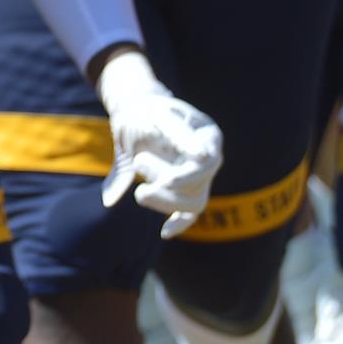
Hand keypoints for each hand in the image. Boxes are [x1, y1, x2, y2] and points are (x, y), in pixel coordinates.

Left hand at [95, 49, 223, 235]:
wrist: (134, 113)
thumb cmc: (147, 110)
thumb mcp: (159, 114)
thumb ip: (178, 133)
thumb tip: (203, 156)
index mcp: (208, 137)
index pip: (207, 164)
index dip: (187, 177)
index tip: (166, 183)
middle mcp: (208, 159)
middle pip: (199, 187)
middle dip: (168, 189)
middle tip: (137, 164)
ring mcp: (198, 177)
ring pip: (192, 203)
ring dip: (165, 202)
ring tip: (139, 190)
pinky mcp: (183, 190)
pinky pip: (187, 213)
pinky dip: (178, 223)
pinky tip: (165, 232)